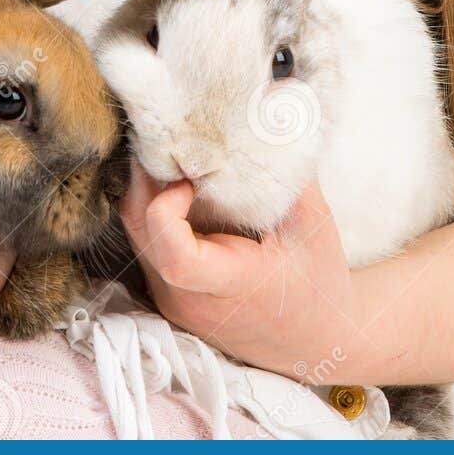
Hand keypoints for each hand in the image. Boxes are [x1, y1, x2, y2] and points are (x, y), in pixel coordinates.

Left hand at [116, 156, 357, 379]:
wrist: (315, 341)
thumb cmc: (318, 281)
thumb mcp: (313, 224)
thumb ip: (287, 173)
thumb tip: (268, 113)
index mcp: (231, 285)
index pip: (175, 256)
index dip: (167, 207)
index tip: (190, 177)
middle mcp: (190, 299)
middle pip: (141, 231)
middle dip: (148, 178)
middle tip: (174, 142)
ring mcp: (174, 300)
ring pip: (135, 234)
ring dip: (147, 190)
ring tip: (177, 157)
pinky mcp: (168, 293)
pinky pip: (145, 243)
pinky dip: (154, 209)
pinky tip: (179, 186)